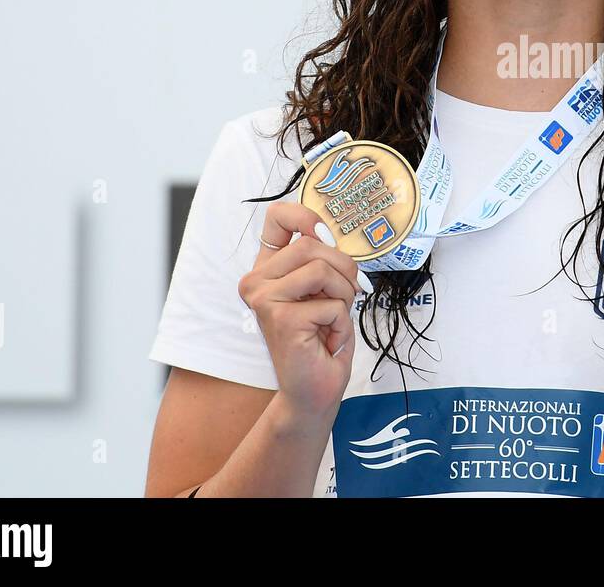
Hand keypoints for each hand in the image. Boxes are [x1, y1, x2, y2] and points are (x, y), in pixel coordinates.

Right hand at [237, 202, 373, 423]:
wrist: (314, 388)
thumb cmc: (322, 338)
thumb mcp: (325, 289)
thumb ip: (322, 259)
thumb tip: (326, 231)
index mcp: (267, 269)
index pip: (276, 217)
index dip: (305, 215)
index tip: (325, 234)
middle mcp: (256, 281)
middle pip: (312, 243)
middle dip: (344, 269)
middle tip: (346, 297)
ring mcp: (264, 299)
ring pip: (323, 269)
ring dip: (344, 296)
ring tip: (333, 320)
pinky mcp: (281, 318)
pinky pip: (332, 304)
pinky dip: (342, 323)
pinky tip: (326, 340)